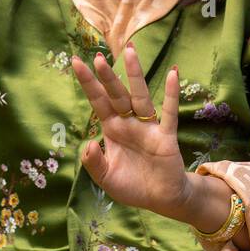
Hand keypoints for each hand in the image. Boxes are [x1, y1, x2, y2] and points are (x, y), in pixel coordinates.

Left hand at [71, 44, 189, 218]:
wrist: (160, 199)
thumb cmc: (132, 185)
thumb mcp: (106, 178)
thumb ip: (94, 163)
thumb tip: (88, 144)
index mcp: (112, 129)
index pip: (98, 102)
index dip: (88, 84)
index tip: (76, 63)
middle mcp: (129, 123)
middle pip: (116, 94)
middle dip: (107, 77)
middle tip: (98, 57)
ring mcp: (147, 127)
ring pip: (140, 96)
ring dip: (135, 75)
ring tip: (130, 51)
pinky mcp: (165, 136)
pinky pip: (168, 112)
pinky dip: (170, 94)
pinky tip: (173, 74)